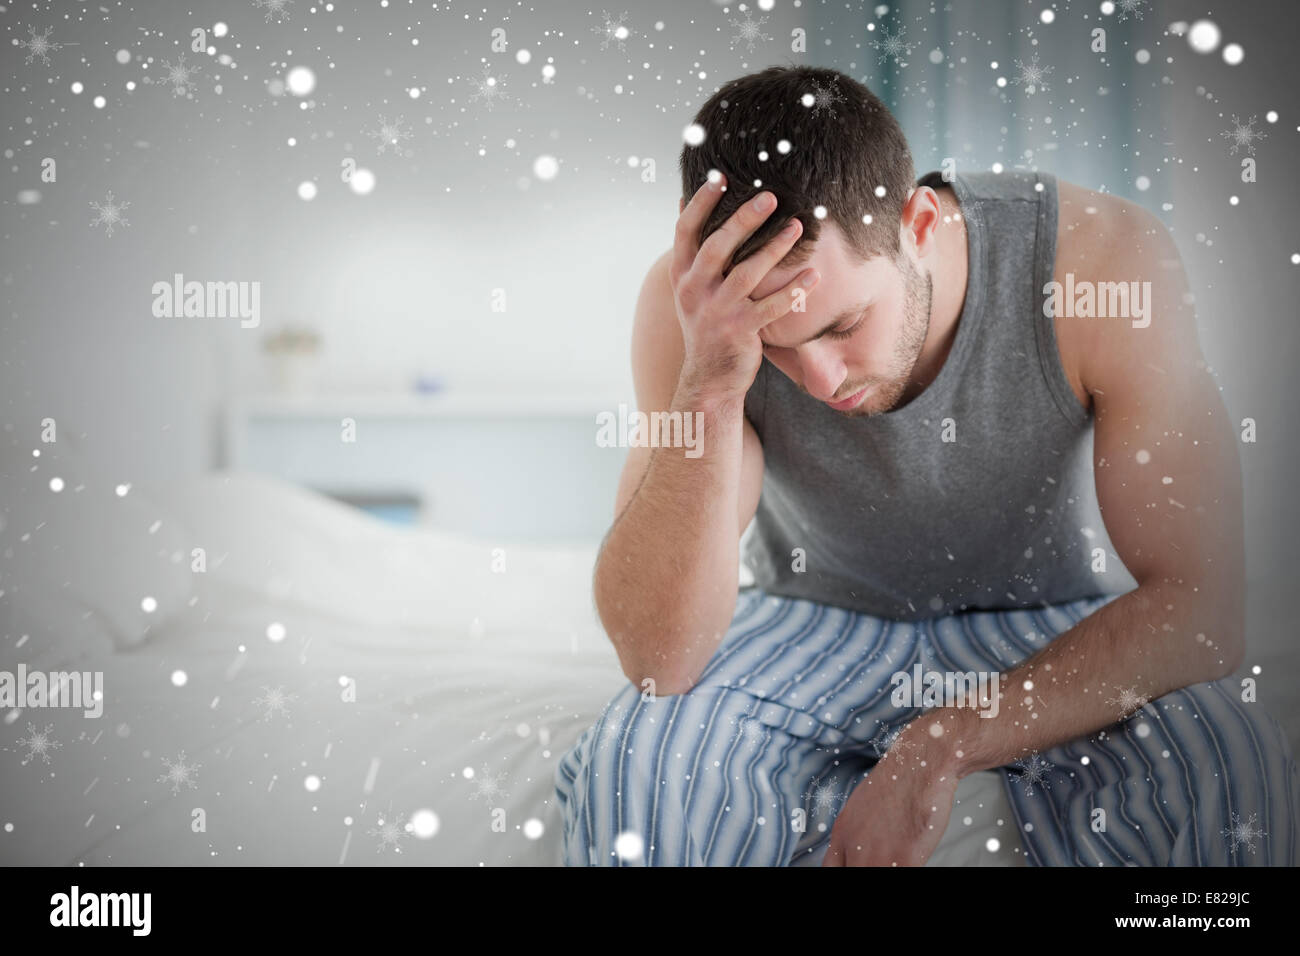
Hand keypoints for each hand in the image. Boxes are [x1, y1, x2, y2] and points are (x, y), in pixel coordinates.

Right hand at [671, 172, 819, 401]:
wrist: (709, 377)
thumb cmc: (706, 322)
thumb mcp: (690, 286)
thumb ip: (692, 249)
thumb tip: (685, 198)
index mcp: (681, 274)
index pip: (684, 230)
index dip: (701, 203)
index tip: (719, 176)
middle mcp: (694, 291)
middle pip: (717, 246)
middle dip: (743, 218)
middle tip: (770, 197)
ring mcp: (716, 312)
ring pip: (747, 273)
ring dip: (775, 248)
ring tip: (799, 226)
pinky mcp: (740, 331)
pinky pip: (771, 307)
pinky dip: (794, 291)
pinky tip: (813, 275)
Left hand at [822, 724, 960, 866]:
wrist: (919, 764)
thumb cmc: (899, 781)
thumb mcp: (864, 805)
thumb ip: (859, 832)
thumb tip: (866, 847)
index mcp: (842, 831)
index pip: (830, 867)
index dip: (846, 868)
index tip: (858, 864)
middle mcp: (853, 846)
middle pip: (850, 873)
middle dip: (865, 869)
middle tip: (884, 861)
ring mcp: (877, 856)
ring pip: (871, 874)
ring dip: (886, 867)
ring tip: (897, 859)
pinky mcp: (902, 859)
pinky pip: (898, 874)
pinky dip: (905, 869)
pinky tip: (913, 860)